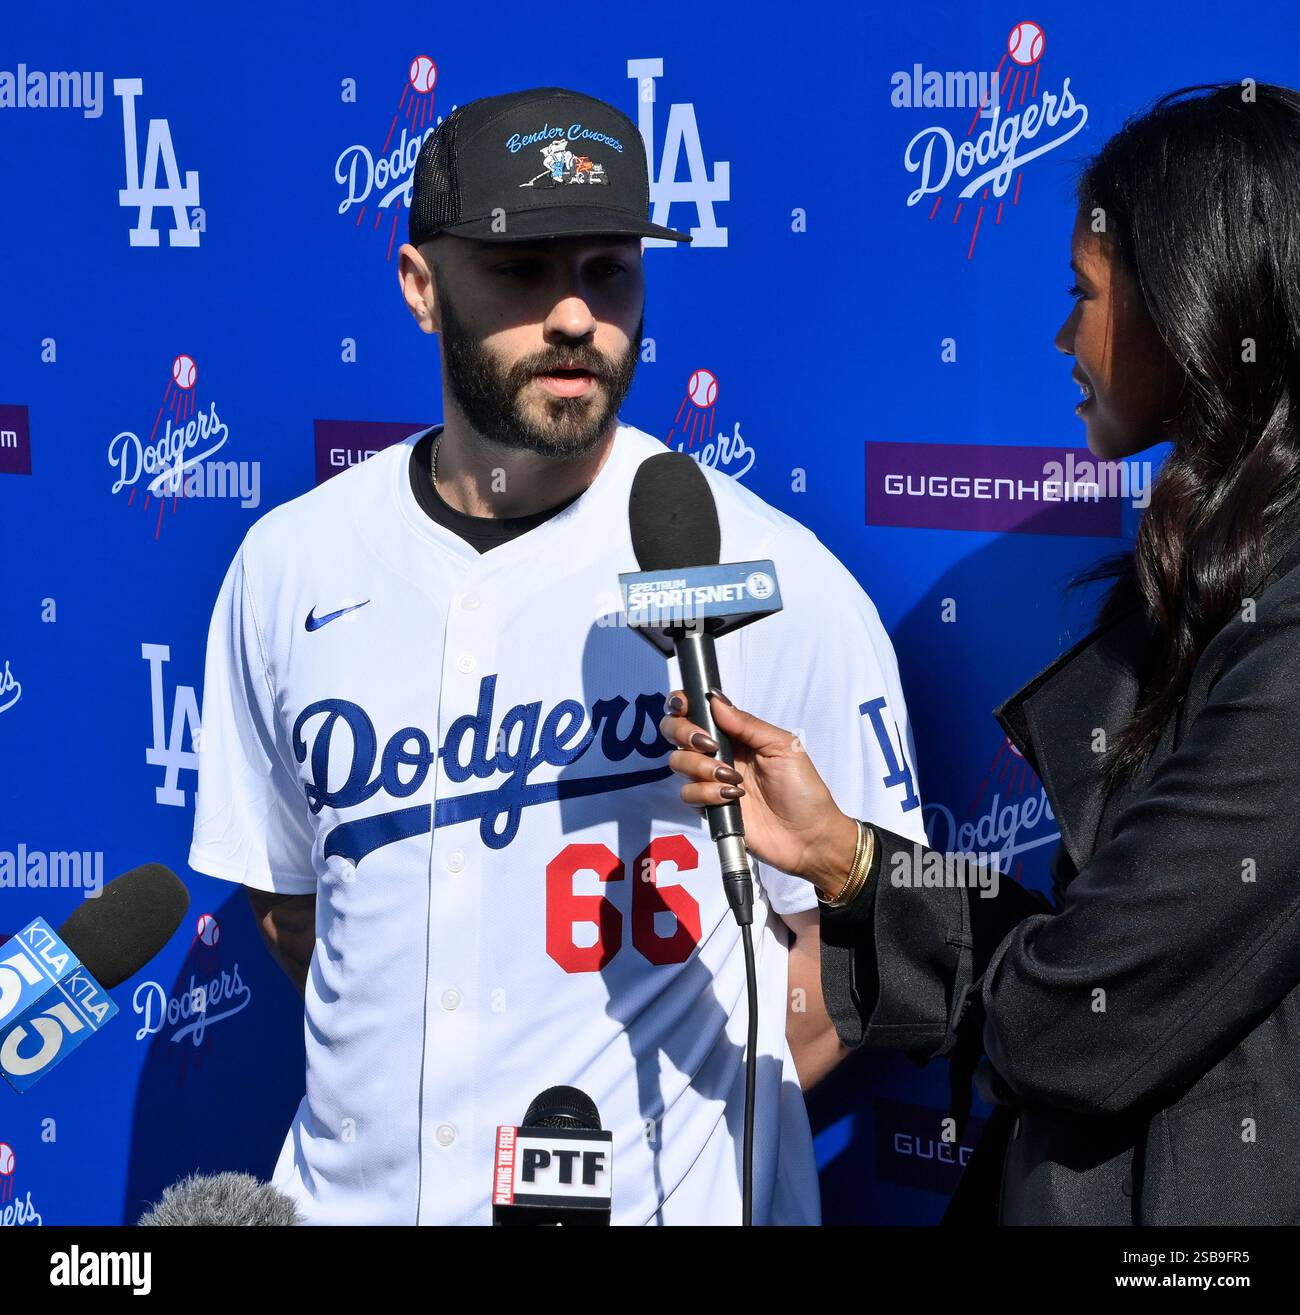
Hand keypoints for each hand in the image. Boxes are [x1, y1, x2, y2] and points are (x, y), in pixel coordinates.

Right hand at [658, 689, 859, 897]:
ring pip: (679, 762)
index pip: (698, 712)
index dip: (682, 704)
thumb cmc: (802, 787)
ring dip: (701, 767)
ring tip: (733, 778)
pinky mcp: (708, 807)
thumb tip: (714, 699)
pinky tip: (733, 798)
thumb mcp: (782, 747)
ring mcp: (710, 781)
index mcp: (736, 734)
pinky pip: (688, 794)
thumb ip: (747, 723)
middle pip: (677, 732)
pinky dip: (707, 793)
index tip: (683, 705)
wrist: (808, 835)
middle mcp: (719, 753)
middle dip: (684, 733)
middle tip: (709, 745)